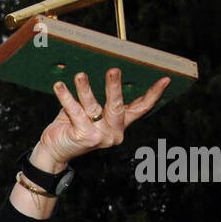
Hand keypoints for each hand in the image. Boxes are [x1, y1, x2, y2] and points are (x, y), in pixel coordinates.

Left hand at [29, 68, 169, 173]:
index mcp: (120, 124)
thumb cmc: (72, 126)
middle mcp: (113, 131)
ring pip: (93, 106)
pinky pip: (75, 111)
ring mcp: (100, 136)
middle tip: (114, 70)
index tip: (166, 79)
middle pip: (117, 106)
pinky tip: (59, 86)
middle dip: (115, 87)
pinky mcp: (84, 137)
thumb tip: (110, 72)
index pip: (141, 108)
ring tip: (80, 75)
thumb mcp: (90, 112)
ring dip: (85, 89)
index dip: (153, 94)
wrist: (54, 151)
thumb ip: (100, 99)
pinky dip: (66, 97)